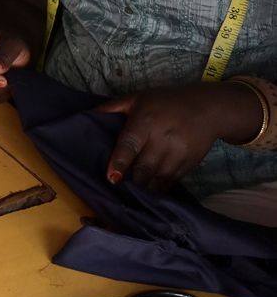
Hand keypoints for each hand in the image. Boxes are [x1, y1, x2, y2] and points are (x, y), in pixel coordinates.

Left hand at [97, 83, 261, 190]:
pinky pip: (170, 182)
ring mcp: (177, 155)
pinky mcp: (188, 165)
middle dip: (130, 182)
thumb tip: (88, 114)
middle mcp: (162, 140)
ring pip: (157, 179)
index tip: (112, 177)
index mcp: (146, 121)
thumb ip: (112, 107)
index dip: (120, 162)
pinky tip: (147, 195)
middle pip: (143, 167)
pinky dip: (158, 190)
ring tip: (129, 198)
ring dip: (143, 190)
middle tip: (115, 193)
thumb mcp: (138, 98)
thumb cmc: (167, 102)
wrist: (209, 110)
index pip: (130, 144)